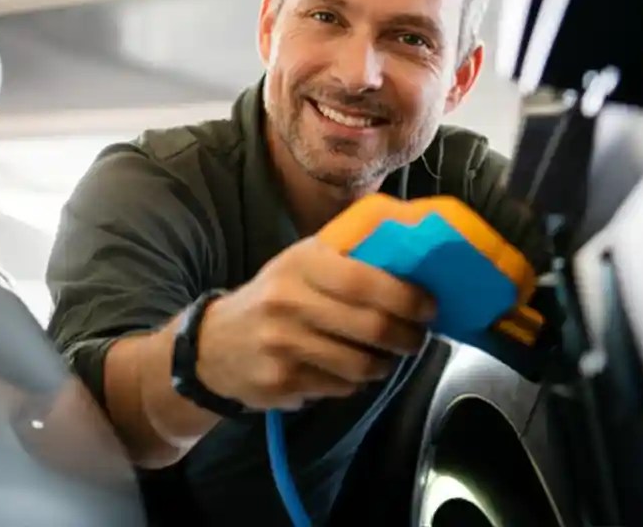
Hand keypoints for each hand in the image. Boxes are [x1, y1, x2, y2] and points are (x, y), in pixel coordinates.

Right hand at [193, 237, 435, 410]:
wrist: (212, 344)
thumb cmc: (273, 297)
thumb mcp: (300, 263)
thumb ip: (349, 257)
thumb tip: (415, 254)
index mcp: (300, 264)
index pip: (364, 280)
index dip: (406, 296)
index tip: (429, 305)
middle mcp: (287, 301)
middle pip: (371, 327)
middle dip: (406, 337)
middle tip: (416, 338)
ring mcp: (281, 345)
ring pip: (361, 364)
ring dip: (383, 364)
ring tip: (384, 356)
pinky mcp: (280, 382)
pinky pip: (340, 388)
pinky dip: (353, 382)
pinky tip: (343, 370)